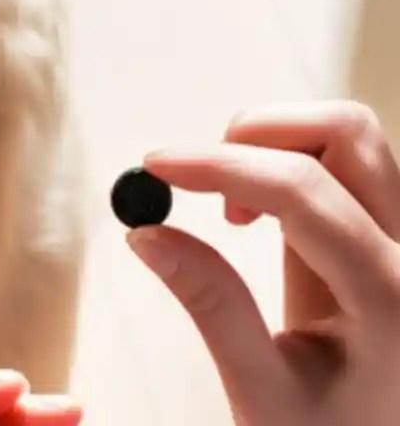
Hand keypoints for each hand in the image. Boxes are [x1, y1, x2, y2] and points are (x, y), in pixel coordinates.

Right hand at [131, 100, 399, 425]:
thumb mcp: (263, 389)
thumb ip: (211, 304)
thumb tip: (146, 232)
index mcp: (392, 298)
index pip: (303, 191)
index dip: (221, 165)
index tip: (155, 167)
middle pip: (345, 132)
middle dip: (257, 134)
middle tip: (203, 188)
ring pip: (349, 136)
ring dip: (273, 144)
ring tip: (233, 212)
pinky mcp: (392, 233)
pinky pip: (346, 164)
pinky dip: (288, 162)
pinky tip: (260, 215)